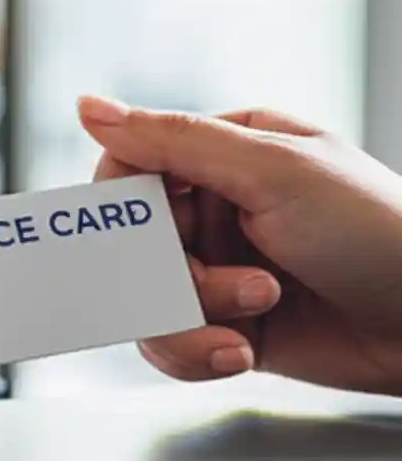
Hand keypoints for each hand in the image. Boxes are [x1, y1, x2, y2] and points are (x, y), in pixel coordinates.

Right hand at [77, 96, 401, 394]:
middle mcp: (216, 208)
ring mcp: (219, 270)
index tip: (142, 236)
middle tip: (221, 282)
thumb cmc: (378, 233)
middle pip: (130, 243)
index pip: (129, 167)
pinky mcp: (225, 326)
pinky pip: (169, 342)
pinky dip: (196, 353)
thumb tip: (87, 107)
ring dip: (190, 318)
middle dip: (170, 274)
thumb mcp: (271, 172)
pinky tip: (240, 353)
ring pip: (143, 299)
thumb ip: (174, 141)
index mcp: (227, 152)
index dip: (123, 208)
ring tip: (257, 312)